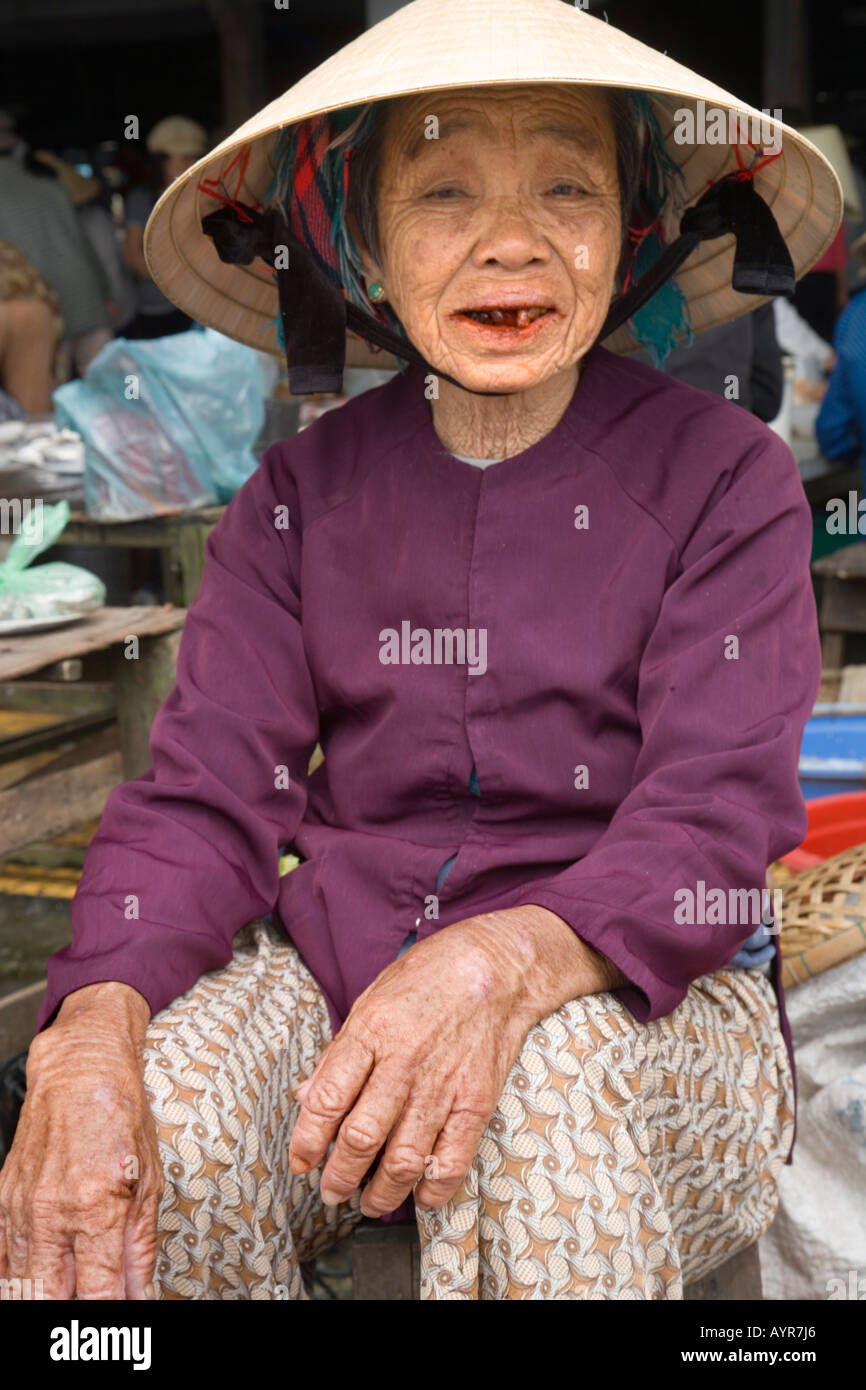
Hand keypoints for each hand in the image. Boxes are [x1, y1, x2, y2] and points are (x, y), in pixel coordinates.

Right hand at [0, 982, 160, 1299]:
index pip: (99, 1292)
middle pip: (52, 1298)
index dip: (110, 1319)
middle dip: (71, 1317)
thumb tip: (143, 1296)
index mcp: (98, 1206)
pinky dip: (15, 1282)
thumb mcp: (151, 1178)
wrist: (79, 1068)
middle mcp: (54, 1212)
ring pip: (21, 1286)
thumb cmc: (120, 1115)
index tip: (120, 1329)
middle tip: (90, 1317)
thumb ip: (142, 1246)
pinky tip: (32, 1287)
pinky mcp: (3, 1202)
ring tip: (64, 1301)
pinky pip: (1, 1260)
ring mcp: (22, 1209)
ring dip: (43, 1299)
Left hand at [288, 906, 622, 1216]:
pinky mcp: (476, 1102)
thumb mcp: (371, 1000)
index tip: (300, 1161)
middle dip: (338, 1177)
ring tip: (368, 1202)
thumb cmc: (428, 980)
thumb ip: (340, 1053)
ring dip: (380, 1193)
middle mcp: (404, 1063)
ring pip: (404, 1160)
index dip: (307, 1141)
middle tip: (331, 1191)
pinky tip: (419, 1196)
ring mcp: (443, 1086)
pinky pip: (452, 1161)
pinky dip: (433, 1190)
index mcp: (371, 1033)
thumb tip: (307, 1098)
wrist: (497, 969)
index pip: (326, 1100)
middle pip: (361, 1139)